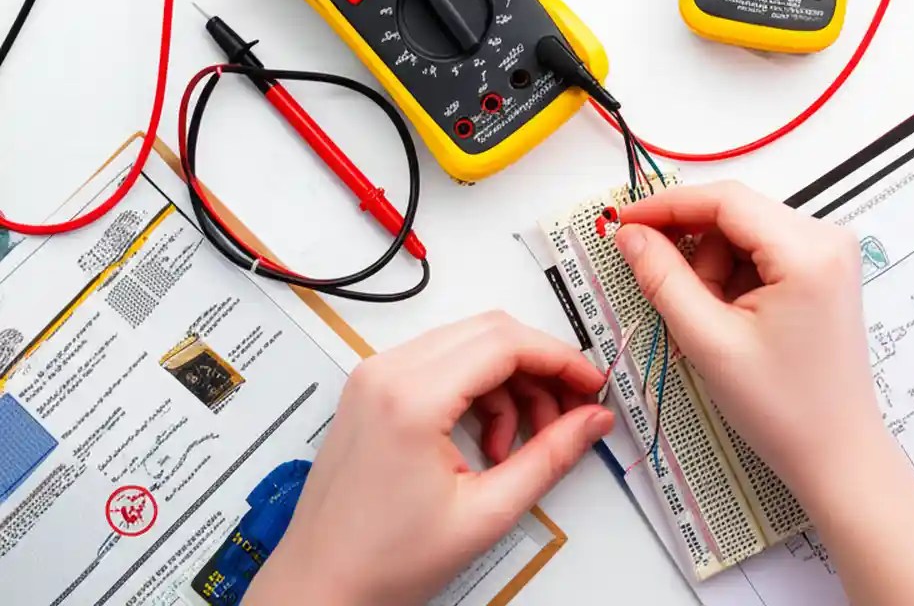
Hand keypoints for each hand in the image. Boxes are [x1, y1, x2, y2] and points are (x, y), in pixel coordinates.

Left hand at [244, 313, 613, 605]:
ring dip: (510, 383)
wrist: (322, 587)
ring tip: (524, 443)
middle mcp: (386, 374)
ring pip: (468, 346)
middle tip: (571, 409)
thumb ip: (549, 458)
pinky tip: (489, 442)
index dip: (561, 358)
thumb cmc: (381, 561)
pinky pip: (441, 365)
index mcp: (410, 398)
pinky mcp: (372, 390)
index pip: (505, 343)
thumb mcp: (486, 513)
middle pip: (490, 333)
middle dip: (540, 368)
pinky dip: (479, 392)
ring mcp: (374, 378)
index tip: (591, 384)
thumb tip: (591, 421)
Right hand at [616, 182, 875, 497]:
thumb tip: (631, 235)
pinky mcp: (824, 271)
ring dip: (714, 272)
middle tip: (680, 304)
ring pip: (743, 236)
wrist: (836, 453)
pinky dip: (734, 281)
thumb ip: (663, 278)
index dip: (668, 206)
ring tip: (715, 327)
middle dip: (696, 254)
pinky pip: (761, 254)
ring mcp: (830, 254)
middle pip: (734, 216)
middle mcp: (827, 239)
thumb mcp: (708, 341)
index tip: (624, 223)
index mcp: (808, 251)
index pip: (725, 199)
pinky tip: (733, 322)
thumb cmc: (783, 408)